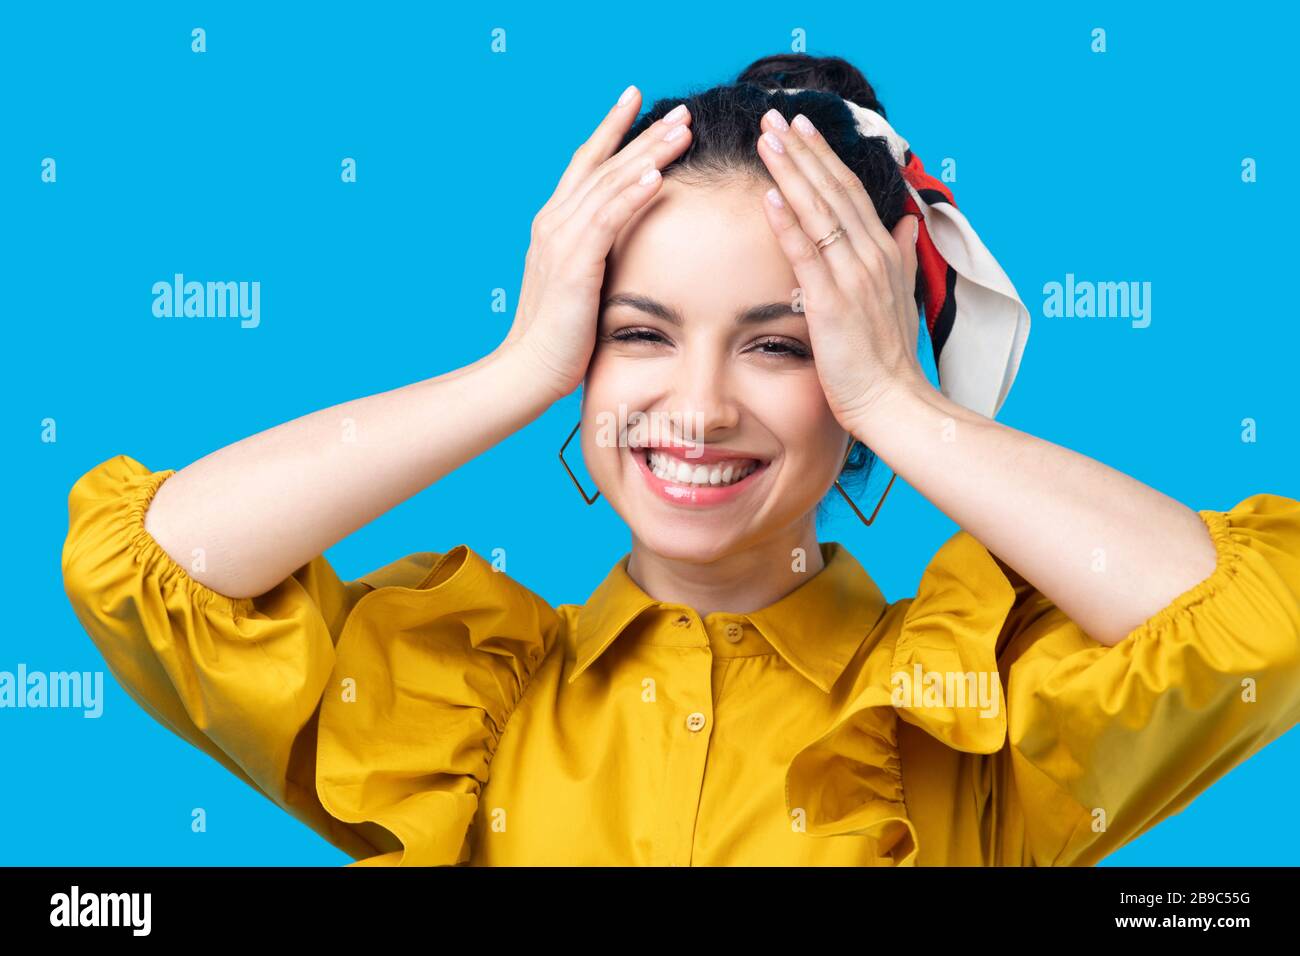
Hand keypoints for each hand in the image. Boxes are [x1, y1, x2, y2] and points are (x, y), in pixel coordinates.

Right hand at [503, 87, 694, 402]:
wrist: (528, 371)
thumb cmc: (558, 338)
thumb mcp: (577, 284)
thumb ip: (594, 256)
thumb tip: (622, 246)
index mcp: (554, 224)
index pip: (586, 163)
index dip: (611, 129)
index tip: (637, 99)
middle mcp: (554, 222)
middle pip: (604, 165)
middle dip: (644, 135)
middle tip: (682, 112)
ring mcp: (561, 240)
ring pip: (610, 184)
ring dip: (648, 154)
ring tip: (682, 133)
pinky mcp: (573, 264)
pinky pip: (608, 219)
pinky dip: (632, 194)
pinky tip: (657, 175)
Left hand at [754, 109, 930, 431]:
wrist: (895, 403)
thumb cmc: (890, 360)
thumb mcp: (903, 300)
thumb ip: (904, 259)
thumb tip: (910, 225)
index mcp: (885, 253)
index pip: (850, 192)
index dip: (824, 157)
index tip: (800, 128)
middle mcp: (872, 257)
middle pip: (833, 190)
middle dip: (802, 150)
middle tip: (775, 115)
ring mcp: (853, 278)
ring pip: (819, 212)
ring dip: (791, 172)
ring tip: (767, 139)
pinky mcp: (832, 303)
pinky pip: (807, 254)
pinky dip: (788, 222)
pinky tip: (770, 194)